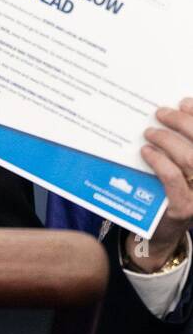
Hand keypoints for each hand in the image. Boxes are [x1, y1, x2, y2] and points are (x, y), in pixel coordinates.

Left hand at [134, 98, 192, 271]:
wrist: (161, 232)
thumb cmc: (169, 192)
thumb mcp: (178, 167)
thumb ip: (181, 145)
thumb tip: (174, 110)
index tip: (184, 101)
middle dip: (183, 123)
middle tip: (160, 113)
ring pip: (191, 158)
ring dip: (168, 140)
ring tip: (149, 132)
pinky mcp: (185, 208)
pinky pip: (173, 178)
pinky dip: (159, 161)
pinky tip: (146, 152)